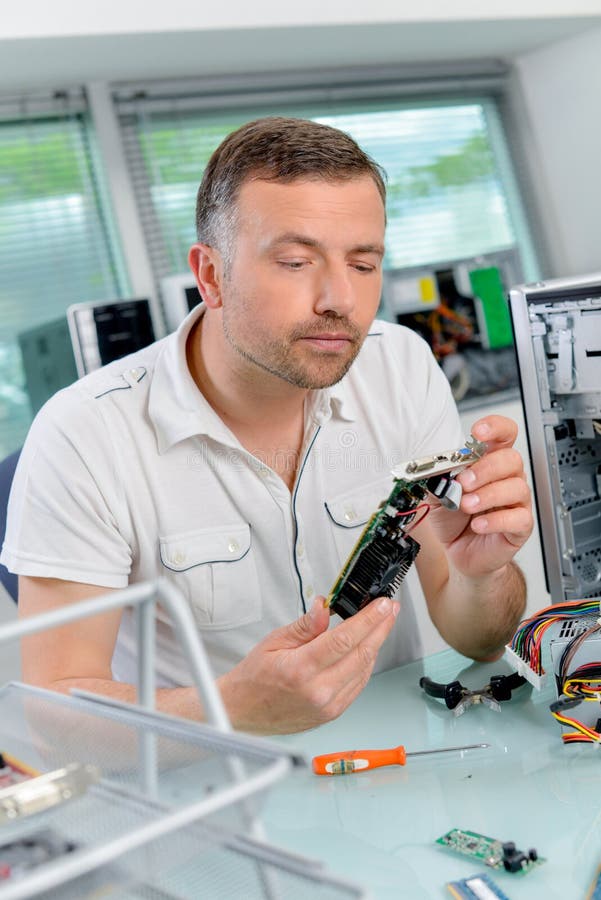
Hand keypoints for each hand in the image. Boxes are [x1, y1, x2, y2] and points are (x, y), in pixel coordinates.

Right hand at [218, 595, 398, 733]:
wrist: (242, 712)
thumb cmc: (254, 679)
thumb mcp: (274, 642)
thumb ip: (305, 626)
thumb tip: (324, 607)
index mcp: (301, 669)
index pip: (345, 639)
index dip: (369, 619)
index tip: (382, 605)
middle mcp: (318, 691)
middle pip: (361, 654)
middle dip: (381, 628)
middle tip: (390, 610)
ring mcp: (328, 706)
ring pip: (364, 670)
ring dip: (376, 645)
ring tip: (381, 625)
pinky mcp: (332, 713)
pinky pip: (358, 685)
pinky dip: (365, 664)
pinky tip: (367, 649)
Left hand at [426, 415, 532, 577]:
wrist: (458, 551)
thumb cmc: (453, 519)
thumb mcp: (436, 493)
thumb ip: (437, 478)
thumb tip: (434, 467)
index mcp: (489, 463)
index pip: (504, 434)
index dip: (495, 428)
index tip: (478, 432)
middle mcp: (506, 478)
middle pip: (511, 459)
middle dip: (485, 468)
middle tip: (464, 482)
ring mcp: (516, 501)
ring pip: (516, 487)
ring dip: (487, 495)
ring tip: (466, 506)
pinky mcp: (520, 525)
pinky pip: (518, 518)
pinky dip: (495, 520)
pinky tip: (478, 525)